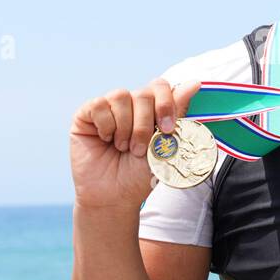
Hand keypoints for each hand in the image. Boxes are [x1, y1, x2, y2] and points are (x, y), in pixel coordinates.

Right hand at [69, 77, 203, 209]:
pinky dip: (106, 125)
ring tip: (123, 147)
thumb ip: (177, 112)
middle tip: (139, 149)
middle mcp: (129, 105)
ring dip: (125, 127)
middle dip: (145, 125)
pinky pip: (98, 105)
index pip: (160, 86)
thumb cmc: (139, 175)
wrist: (114, 196)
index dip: (165, 104)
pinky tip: (105, 140)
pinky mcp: (86, 115)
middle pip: (143, 94)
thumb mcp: (164, 145)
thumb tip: (193, 83)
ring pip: (120, 96)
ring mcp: (108, 108)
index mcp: (150, 110)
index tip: (167, 129)